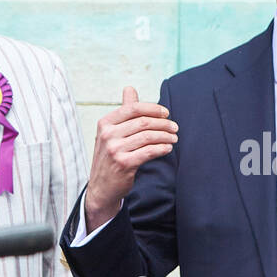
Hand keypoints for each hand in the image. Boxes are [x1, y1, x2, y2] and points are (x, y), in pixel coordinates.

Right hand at [85, 86, 177, 230]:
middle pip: (143, 122)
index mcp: (105, 123)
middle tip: (175, 127)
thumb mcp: (111, 133)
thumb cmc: (110, 157)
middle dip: (163, 123)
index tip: (166, 113)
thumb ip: (123, 112)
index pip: (133, 108)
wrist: (101, 188)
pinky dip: (162, 148)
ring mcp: (115, 149)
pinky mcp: (124, 163)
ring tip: (174, 138)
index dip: (153, 108)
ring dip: (166, 136)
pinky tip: (168, 148)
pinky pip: (149, 151)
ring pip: (148, 136)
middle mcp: (108, 135)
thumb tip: (130, 88)